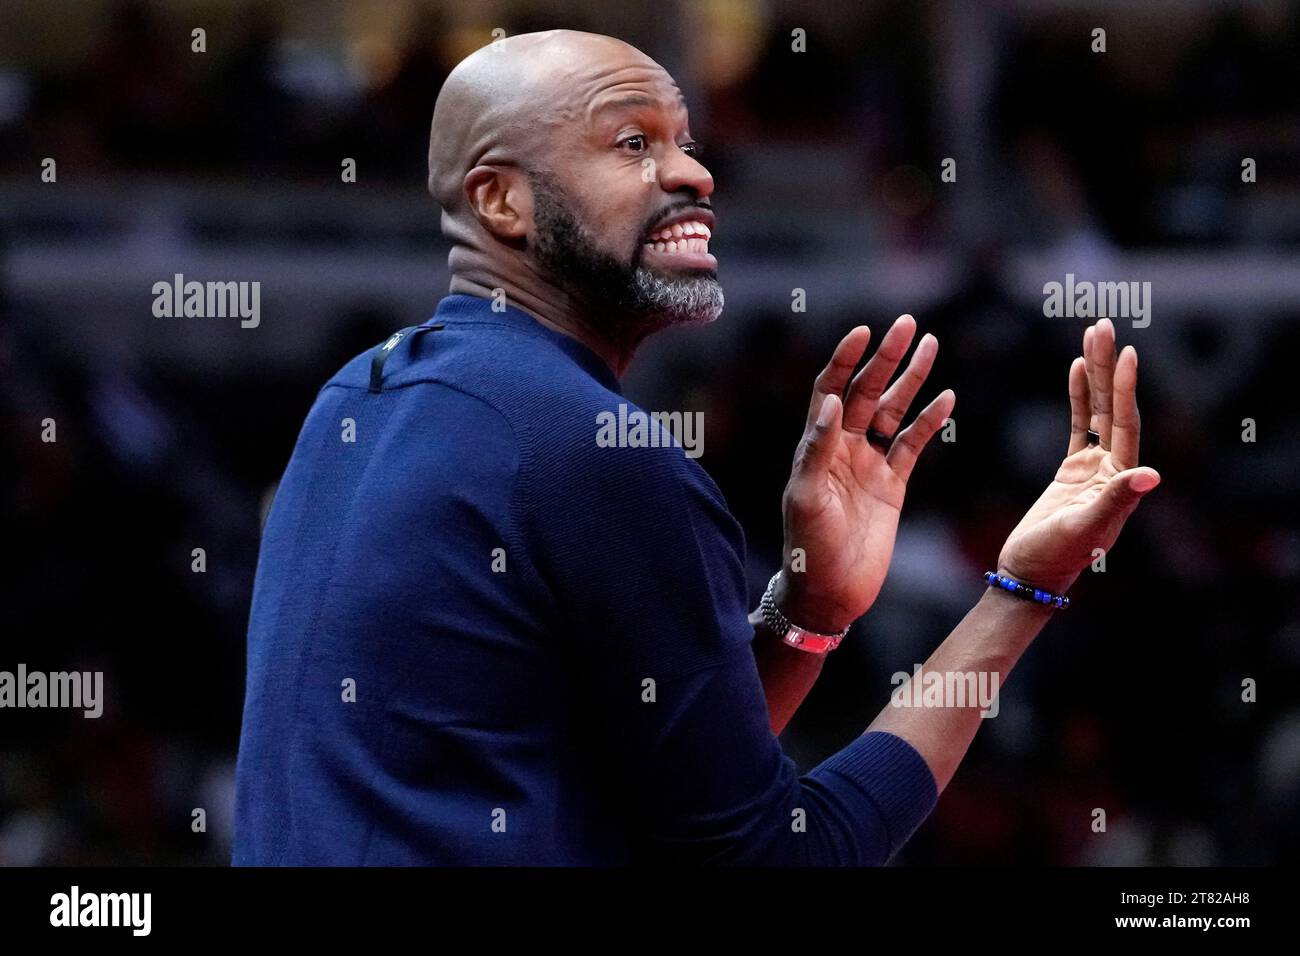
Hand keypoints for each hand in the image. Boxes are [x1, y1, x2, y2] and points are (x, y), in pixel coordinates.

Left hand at [779, 315, 954, 632]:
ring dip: (912, 380)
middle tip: (908, 324)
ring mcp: (869, 464)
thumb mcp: (807, 499)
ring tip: (931, 346)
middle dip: (886, 357)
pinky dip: (929, 421)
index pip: (831, 390)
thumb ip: (818, 450)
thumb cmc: (808, 549)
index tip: (862, 331)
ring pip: (894, 411)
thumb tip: (833, 401)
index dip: (844, 360)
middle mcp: (842, 449)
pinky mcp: (893, 485)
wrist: (831, 593)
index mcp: (816, 447)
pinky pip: (913, 444)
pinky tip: (947, 398)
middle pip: (866, 391)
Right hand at [997, 318, 1160, 594]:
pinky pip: (1080, 425)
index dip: (1126, 387)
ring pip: (1098, 411)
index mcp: (1122, 480)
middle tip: (1102, 327)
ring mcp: (1094, 468)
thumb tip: (1151, 476)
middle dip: (1108, 367)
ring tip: (1090, 336)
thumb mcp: (1086, 528)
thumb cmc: (1057, 557)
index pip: (1127, 423)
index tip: (1125, 352)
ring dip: (1095, 375)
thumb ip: (1117, 500)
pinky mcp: (1072, 470)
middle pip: (1114, 408)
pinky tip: (1076, 369)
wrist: (1030, 573)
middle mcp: (1114, 469)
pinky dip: (1079, 397)